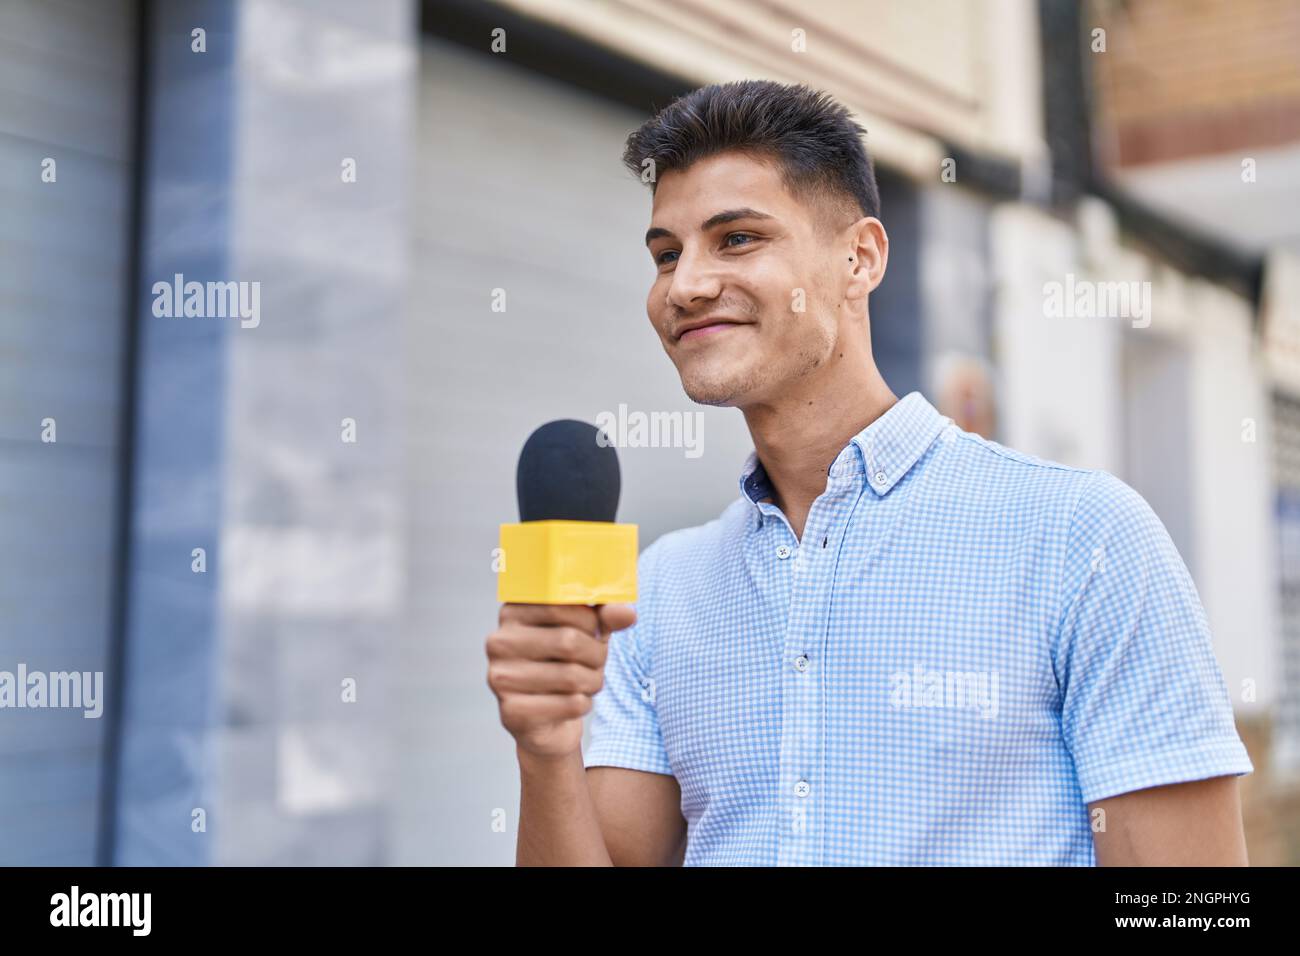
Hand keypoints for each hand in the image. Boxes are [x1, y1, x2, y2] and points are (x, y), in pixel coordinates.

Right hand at [486, 603, 636, 757]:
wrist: (547, 721)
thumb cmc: (567, 664)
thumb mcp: (589, 633)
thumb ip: (605, 617)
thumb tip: (626, 613)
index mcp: (513, 612)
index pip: (560, 604)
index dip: (591, 619)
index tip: (595, 630)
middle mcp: (499, 642)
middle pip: (568, 640)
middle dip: (596, 654)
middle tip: (597, 661)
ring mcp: (500, 677)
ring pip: (571, 675)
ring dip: (593, 681)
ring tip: (588, 683)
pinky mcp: (511, 712)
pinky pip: (569, 704)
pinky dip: (584, 705)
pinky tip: (574, 703)